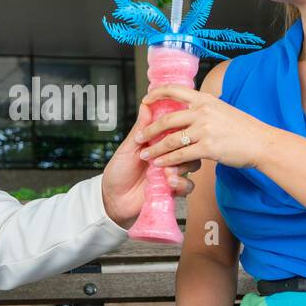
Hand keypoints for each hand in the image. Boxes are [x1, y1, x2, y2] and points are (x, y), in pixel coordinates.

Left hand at [101, 99, 199, 228]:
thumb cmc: (119, 171)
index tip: (179, 123)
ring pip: (192, 164)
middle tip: (171, 150)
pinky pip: (188, 185)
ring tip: (168, 170)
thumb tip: (145, 105)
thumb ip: (140, 129)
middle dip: (183, 146)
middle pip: (189, 145)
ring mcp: (173, 173)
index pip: (176, 130)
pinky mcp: (174, 190)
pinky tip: (170, 182)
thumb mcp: (128, 148)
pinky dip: (182, 183)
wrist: (113, 200)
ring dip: (183, 165)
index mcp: (159, 143)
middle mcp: (168, 156)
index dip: (179, 126)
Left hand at [134, 84, 271, 170]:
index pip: (175, 90)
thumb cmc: (245, 129)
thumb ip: (206, 108)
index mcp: (205, 99)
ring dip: (154, 148)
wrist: (262, 142)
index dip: (156, 93)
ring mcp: (205, 130)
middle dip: (148, 130)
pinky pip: (181, 155)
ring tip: (144, 154)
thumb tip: (193, 105)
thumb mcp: (223, 109)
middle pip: (167, 119)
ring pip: (170, 140)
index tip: (145, 99)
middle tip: (137, 138)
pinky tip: (160, 164)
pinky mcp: (208, 148)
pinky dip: (168, 160)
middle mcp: (203, 111)